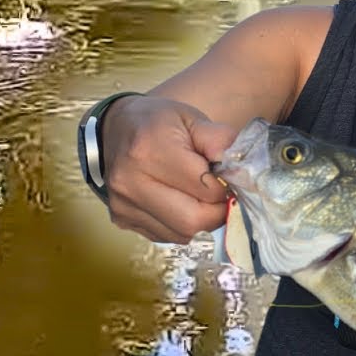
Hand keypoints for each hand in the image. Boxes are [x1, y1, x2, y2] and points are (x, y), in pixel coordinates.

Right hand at [101, 94, 235, 243]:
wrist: (114, 129)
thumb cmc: (157, 123)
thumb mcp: (191, 118)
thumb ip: (220, 140)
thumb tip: (241, 168)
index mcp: (149, 150)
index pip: (205, 189)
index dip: (224, 188)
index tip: (226, 179)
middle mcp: (131, 181)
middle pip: (193, 221)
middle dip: (216, 212)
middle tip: (219, 195)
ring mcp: (123, 204)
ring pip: (182, 234)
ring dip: (200, 222)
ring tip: (199, 197)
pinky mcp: (122, 220)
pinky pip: (166, 236)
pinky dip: (181, 225)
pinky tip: (179, 203)